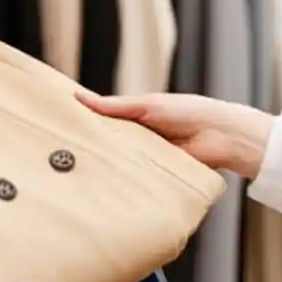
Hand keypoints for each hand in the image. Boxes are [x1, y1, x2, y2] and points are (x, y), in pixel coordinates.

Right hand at [79, 92, 273, 178]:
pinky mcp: (157, 174)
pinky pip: (137, 176)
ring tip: (78, 171)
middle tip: (61, 154)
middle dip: (93, 147)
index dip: (86, 123)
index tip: (61, 125)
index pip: (105, 120)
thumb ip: (114, 106)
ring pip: (122, 161)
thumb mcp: (146, 105)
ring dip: (109, 164)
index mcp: (137, 117)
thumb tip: (79, 98)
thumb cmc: (188, 111)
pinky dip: (126, 179)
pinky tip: (106, 184)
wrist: (220, 136)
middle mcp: (141, 137)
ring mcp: (149, 156)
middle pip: (111, 142)